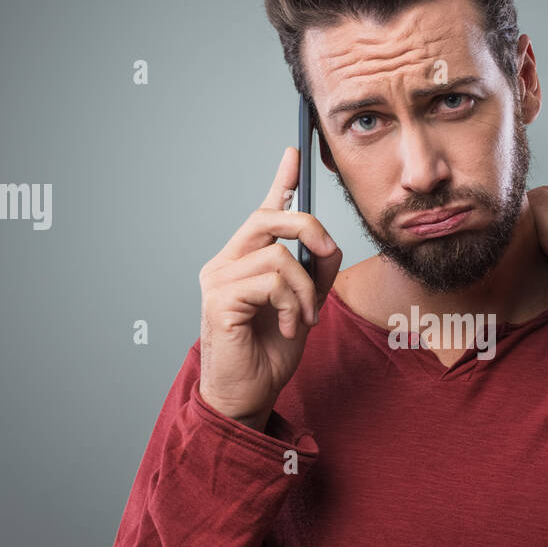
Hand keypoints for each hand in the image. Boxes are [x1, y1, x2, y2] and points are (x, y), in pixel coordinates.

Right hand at [197, 146, 342, 427]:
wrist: (247, 395)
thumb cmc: (269, 353)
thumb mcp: (305, 306)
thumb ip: (317, 274)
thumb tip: (328, 244)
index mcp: (244, 261)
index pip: (263, 211)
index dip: (280, 180)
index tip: (294, 151)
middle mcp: (225, 263)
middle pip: (270, 219)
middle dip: (310, 229)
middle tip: (328, 254)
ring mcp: (218, 280)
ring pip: (279, 255)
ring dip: (306, 290)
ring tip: (305, 319)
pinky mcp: (219, 301)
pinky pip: (271, 282)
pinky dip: (293, 305)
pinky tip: (291, 328)